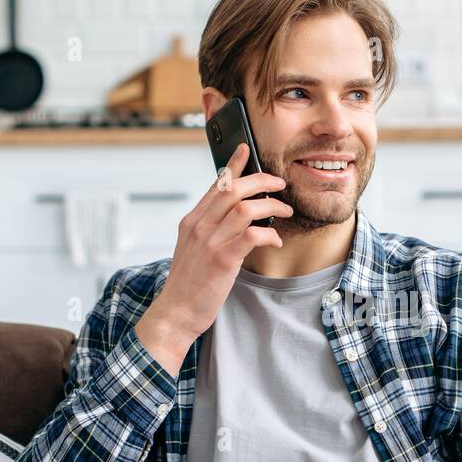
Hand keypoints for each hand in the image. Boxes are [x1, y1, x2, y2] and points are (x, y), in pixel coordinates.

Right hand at [134, 142, 292, 375]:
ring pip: (245, 208)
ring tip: (285, 211)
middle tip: (279, 184)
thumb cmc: (189, 285)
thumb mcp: (194, 250)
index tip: (245, 149)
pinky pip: (252, 236)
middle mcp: (199, 226)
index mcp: (192, 221)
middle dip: (261, 181)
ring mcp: (209, 242)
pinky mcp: (222, 260)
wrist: (176, 313)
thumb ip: (211, 231)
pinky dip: (269, 235)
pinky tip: (275, 241)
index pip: (215, 185)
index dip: (232, 165)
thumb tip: (238, 219)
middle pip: (232, 189)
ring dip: (271, 206)